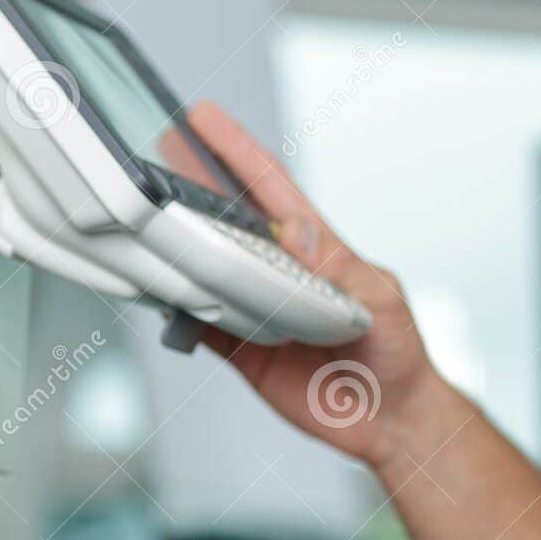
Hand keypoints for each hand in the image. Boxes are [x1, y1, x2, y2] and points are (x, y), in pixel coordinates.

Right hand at [186, 102, 460, 470]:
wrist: (391, 421)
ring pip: (208, 269)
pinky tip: (157, 293)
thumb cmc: (397, 352)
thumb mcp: (379, 303)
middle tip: (158, 151)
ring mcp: (259, 309)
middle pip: (229, 220)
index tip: (206, 118)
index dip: (239, 151)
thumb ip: (339, 269)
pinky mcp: (244, 350)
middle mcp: (282, 273)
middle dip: (193, 183)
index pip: (274, 191)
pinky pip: (201, 325)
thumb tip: (299, 232)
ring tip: (143, 216)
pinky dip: (176, 311)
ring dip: (178, 246)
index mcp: (320, 251)